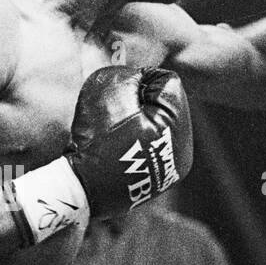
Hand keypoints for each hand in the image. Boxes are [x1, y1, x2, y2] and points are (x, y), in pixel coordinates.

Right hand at [6, 66, 191, 243]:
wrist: (82, 190)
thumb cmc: (95, 137)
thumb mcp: (108, 87)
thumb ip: (131, 74)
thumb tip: (142, 79)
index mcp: (177, 122)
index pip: (166, 81)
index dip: (138, 80)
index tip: (118, 94)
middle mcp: (183, 148)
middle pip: (164, 106)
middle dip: (141, 103)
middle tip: (115, 115)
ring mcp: (171, 169)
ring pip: (158, 128)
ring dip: (138, 124)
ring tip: (114, 136)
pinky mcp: (158, 183)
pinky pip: (149, 150)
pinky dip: (135, 145)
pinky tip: (116, 153)